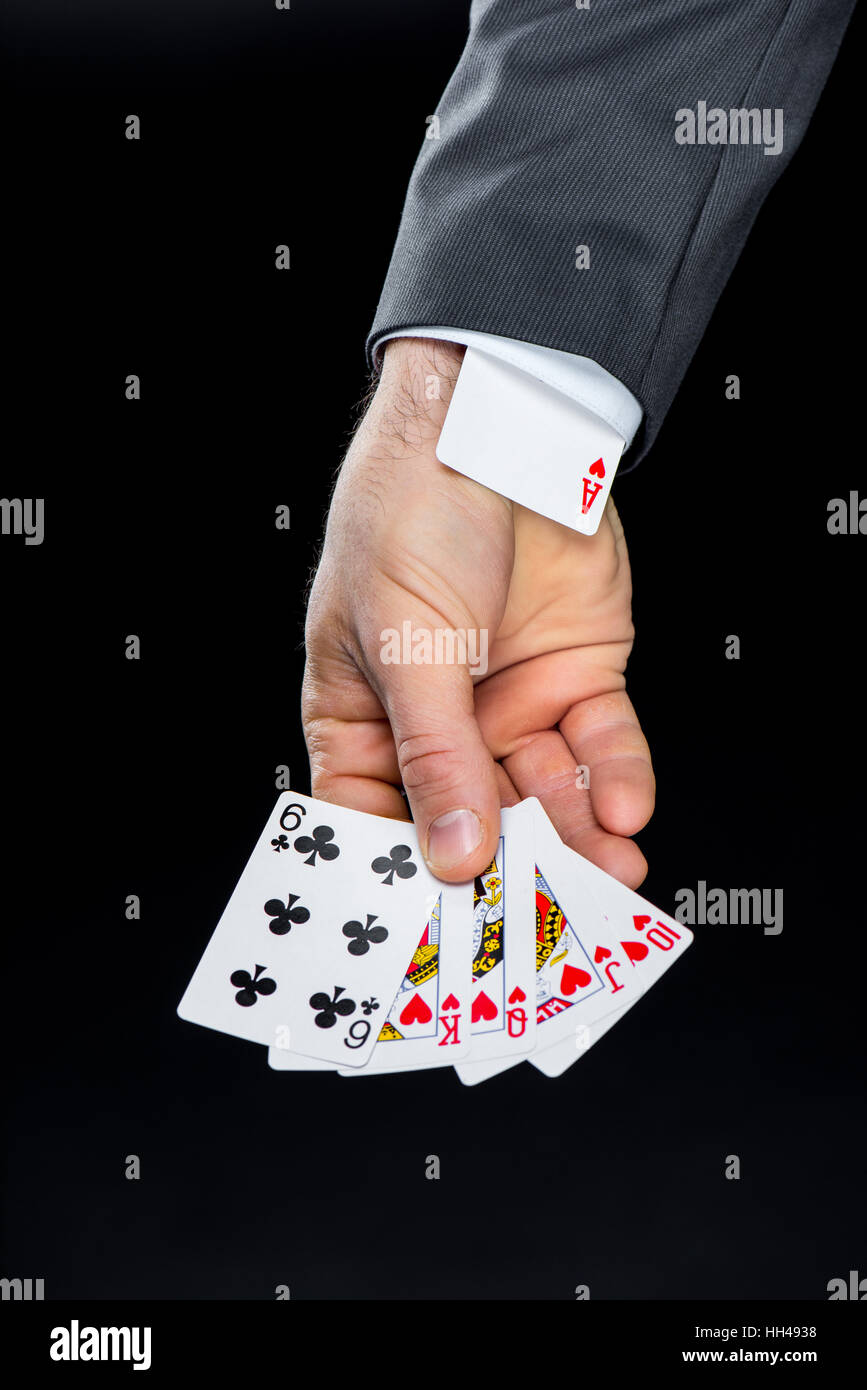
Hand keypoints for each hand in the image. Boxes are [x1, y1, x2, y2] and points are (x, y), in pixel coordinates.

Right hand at [302, 337, 653, 885]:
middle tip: (547, 924)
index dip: (407, 881)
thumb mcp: (405, 645)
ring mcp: (508, 703)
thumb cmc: (408, 512)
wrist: (498, 424)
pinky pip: (601, 747)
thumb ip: (436, 755)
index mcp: (364, 719)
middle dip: (513, 871)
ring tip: (603, 879)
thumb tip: (452, 854)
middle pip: (474, 822)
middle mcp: (438, 724)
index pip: (377, 823)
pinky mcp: (576, 679)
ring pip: (545, 796)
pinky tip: (623, 811)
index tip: (445, 937)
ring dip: (577, 839)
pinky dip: (615, 780)